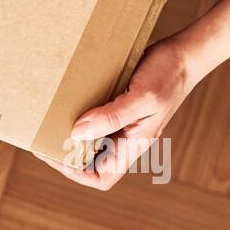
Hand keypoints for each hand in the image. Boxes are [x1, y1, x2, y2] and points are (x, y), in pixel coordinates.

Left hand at [35, 39, 194, 190]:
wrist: (184, 53)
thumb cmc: (169, 76)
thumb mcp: (142, 98)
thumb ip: (112, 117)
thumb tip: (78, 133)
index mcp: (134, 144)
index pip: (103, 176)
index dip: (78, 174)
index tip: (56, 156)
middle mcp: (126, 137)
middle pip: (92, 160)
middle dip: (68, 153)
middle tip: (44, 135)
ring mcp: (122, 122)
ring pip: (91, 138)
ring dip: (70, 133)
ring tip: (50, 120)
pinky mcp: (118, 104)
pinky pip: (94, 116)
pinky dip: (79, 113)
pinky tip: (66, 100)